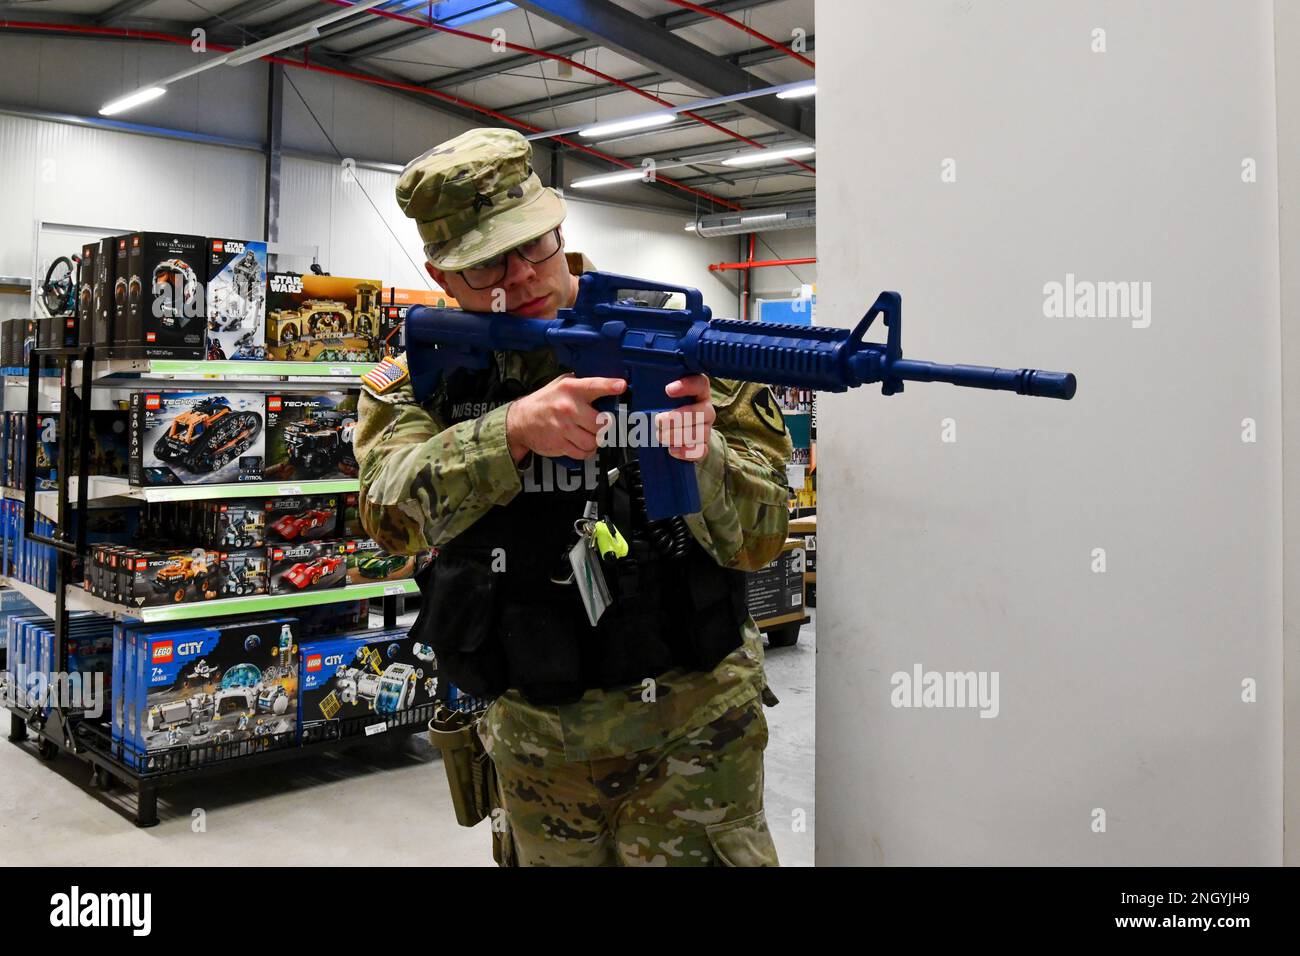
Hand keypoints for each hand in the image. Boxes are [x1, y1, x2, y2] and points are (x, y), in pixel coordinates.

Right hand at [505, 373, 625, 461]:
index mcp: (570, 389)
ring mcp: (563, 428)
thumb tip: (608, 386)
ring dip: (596, 440)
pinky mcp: (560, 444)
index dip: (610, 386)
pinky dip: (586, 451)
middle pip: (602, 422)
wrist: (520, 421)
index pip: (594, 386)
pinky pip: (583, 453)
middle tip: (601, 424)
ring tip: (589, 434)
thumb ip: (582, 385)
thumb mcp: (560, 384)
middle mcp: (567, 407)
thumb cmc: (544, 402)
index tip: (621, 386)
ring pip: (594, 441)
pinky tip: (581, 443)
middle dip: (605, 426)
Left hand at [656, 374, 713, 461]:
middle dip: (678, 417)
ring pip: (701, 432)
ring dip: (678, 435)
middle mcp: (705, 408)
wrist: (673, 432)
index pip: (699, 383)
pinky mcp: (703, 445)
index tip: (668, 390)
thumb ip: (650, 389)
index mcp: (697, 390)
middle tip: (658, 420)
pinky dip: (686, 452)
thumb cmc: (664, 409)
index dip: (686, 386)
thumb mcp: (657, 396)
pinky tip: (671, 450)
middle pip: (701, 411)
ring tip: (660, 437)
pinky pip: (700, 450)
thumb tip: (626, 384)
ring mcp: (706, 427)